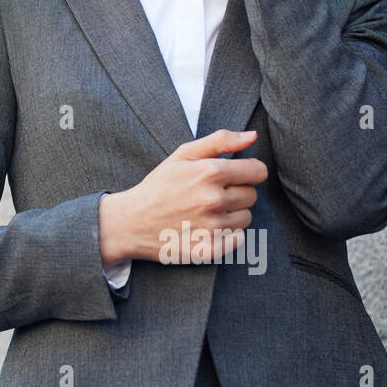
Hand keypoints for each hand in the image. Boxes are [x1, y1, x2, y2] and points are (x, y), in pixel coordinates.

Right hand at [99, 129, 265, 264]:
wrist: (129, 222)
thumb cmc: (158, 186)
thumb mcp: (182, 155)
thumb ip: (220, 141)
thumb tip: (253, 136)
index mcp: (210, 172)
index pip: (258, 171)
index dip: (248, 171)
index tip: (234, 175)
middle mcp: (214, 200)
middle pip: (252, 195)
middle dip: (236, 192)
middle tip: (210, 194)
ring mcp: (212, 227)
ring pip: (245, 218)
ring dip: (231, 214)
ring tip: (205, 212)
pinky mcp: (209, 250)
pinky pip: (237, 240)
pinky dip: (226, 235)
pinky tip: (205, 228)